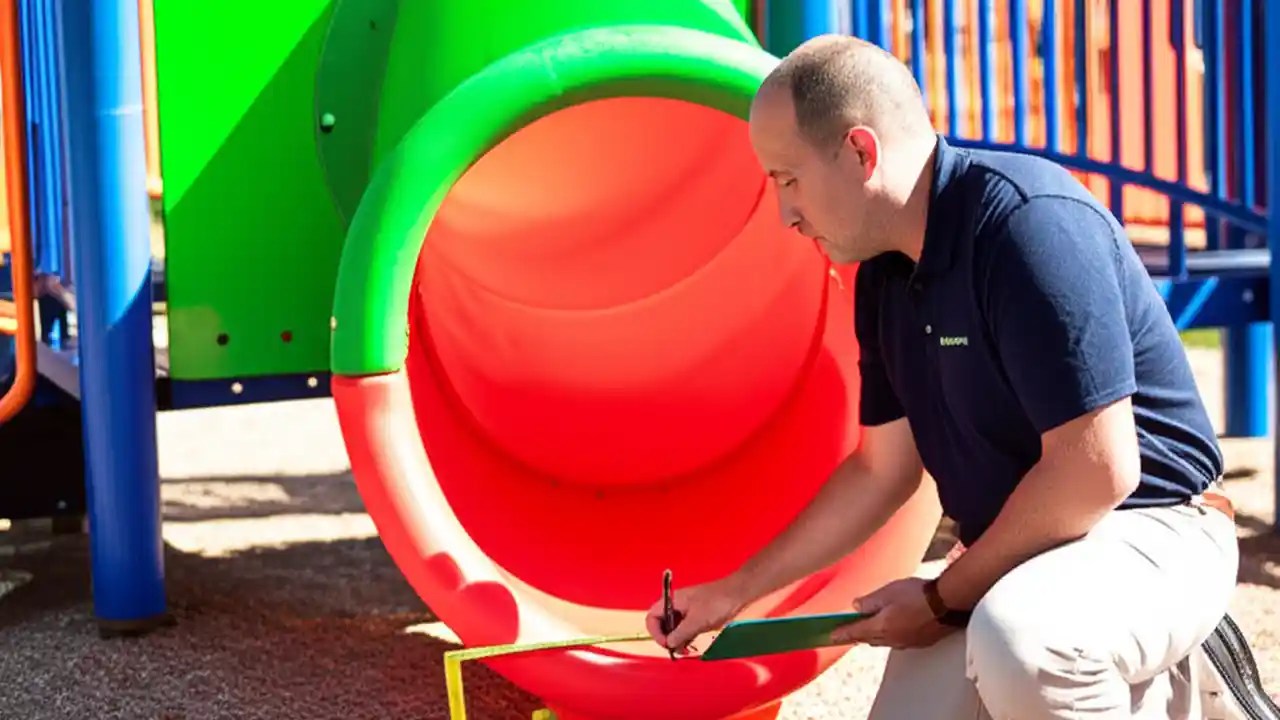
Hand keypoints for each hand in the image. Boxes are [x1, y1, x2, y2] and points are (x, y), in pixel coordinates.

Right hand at [645, 576, 749, 654]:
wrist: (738, 594)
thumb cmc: (716, 603)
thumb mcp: (696, 621)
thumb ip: (680, 634)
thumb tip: (669, 644)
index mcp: (672, 601)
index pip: (652, 617)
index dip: (655, 632)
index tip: (666, 644)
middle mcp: (677, 605)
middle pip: (662, 624)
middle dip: (666, 638)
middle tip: (676, 650)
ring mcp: (687, 611)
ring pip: (674, 629)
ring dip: (677, 641)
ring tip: (685, 651)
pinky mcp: (697, 617)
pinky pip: (685, 630)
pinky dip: (686, 639)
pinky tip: (691, 647)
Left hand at [830, 577, 955, 649]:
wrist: (947, 602)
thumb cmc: (918, 594)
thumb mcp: (888, 591)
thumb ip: (870, 601)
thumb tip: (856, 606)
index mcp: (881, 627)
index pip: (855, 633)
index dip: (840, 634)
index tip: (828, 637)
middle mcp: (892, 639)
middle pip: (868, 638)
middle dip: (857, 634)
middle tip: (846, 630)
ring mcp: (906, 642)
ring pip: (883, 640)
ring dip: (874, 634)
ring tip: (867, 626)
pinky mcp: (920, 641)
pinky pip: (898, 640)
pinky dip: (890, 634)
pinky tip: (891, 625)